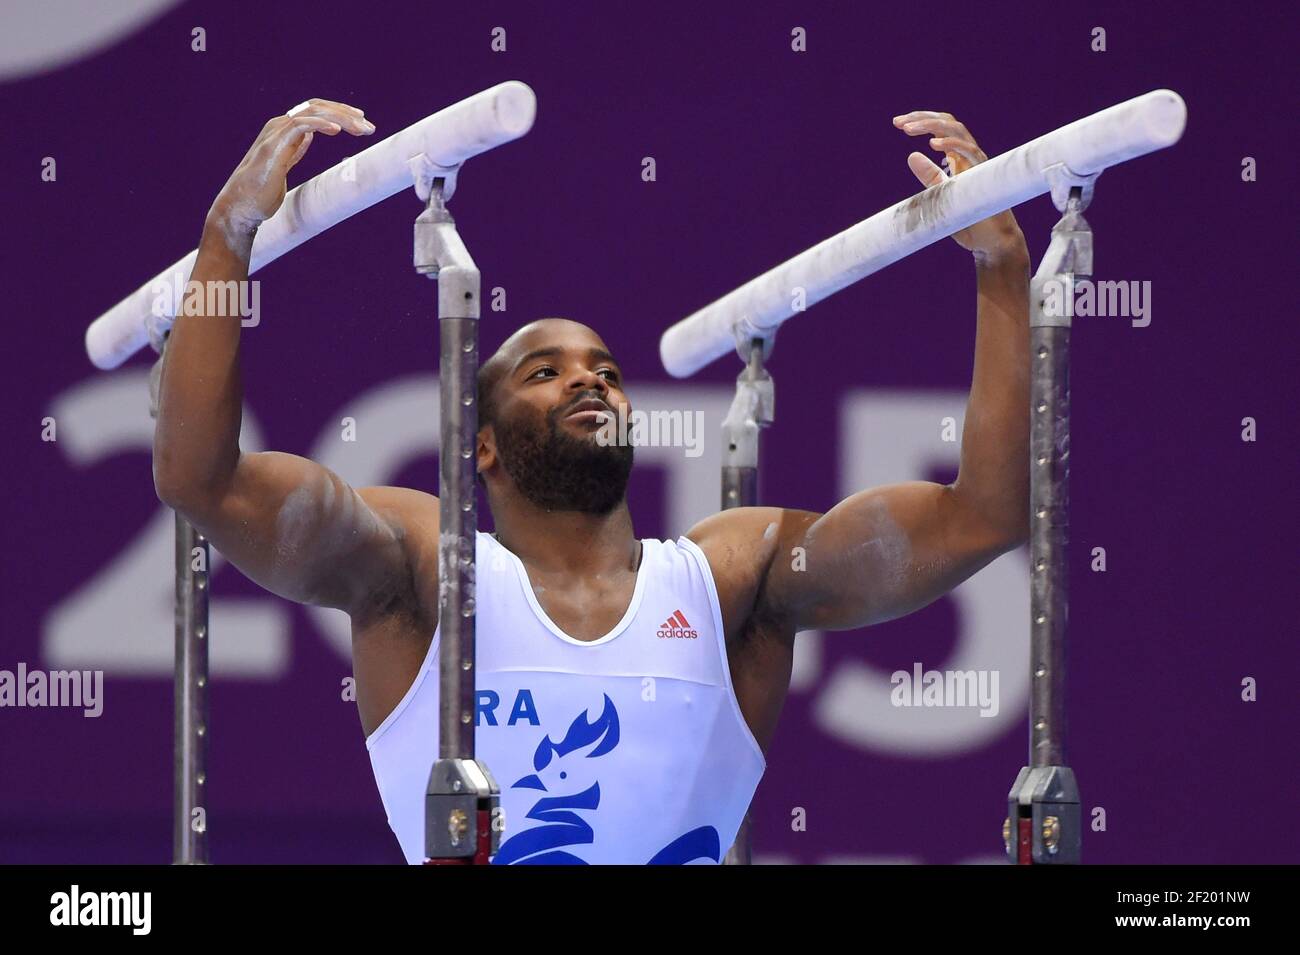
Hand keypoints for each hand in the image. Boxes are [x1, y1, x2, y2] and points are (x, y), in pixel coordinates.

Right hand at [208, 98, 374, 241]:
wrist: (241, 208)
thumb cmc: (260, 191)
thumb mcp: (284, 164)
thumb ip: (294, 149)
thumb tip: (308, 137)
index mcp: (283, 131)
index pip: (315, 111)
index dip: (339, 113)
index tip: (361, 123)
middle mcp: (278, 127)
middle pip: (316, 107)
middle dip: (345, 114)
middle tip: (369, 127)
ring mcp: (275, 134)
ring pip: (311, 112)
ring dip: (340, 118)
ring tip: (361, 128)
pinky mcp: (274, 146)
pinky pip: (300, 126)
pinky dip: (320, 124)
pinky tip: (337, 130)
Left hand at [892, 110, 1025, 259]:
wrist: (992, 243)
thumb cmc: (970, 222)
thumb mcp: (940, 196)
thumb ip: (929, 176)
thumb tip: (911, 155)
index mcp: (958, 158)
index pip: (940, 128)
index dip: (920, 121)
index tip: (897, 123)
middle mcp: (969, 155)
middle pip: (948, 122)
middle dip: (922, 117)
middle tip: (898, 122)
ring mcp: (978, 162)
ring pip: (958, 130)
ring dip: (931, 126)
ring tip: (908, 129)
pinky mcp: (984, 174)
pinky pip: (970, 150)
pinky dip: (951, 143)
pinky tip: (932, 144)